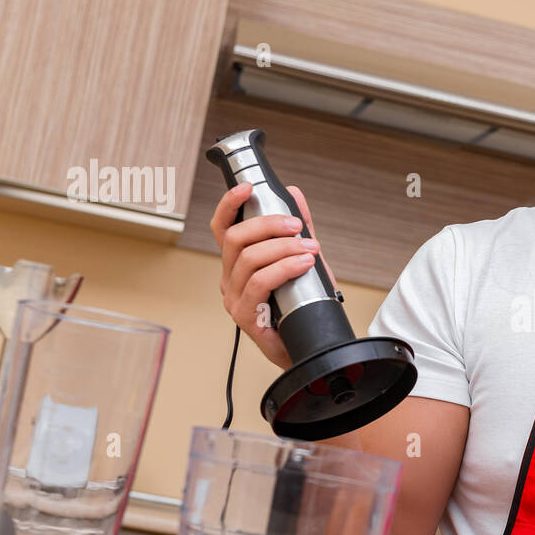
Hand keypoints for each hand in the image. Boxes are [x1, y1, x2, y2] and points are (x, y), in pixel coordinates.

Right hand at [209, 184, 337, 368]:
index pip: (224, 228)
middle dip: (268, 225)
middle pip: (235, 239)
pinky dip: (284, 269)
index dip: (230, 205)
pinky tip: (303, 265)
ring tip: (310, 249)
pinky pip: (259, 283)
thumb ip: (297, 230)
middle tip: (298, 226)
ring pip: (249, 260)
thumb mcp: (304, 260)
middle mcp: (229, 278)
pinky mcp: (244, 316)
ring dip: (283, 249)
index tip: (248, 188)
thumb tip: (294, 194)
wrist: (309, 346)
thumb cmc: (302, 307)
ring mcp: (234, 298)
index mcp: (237, 263)